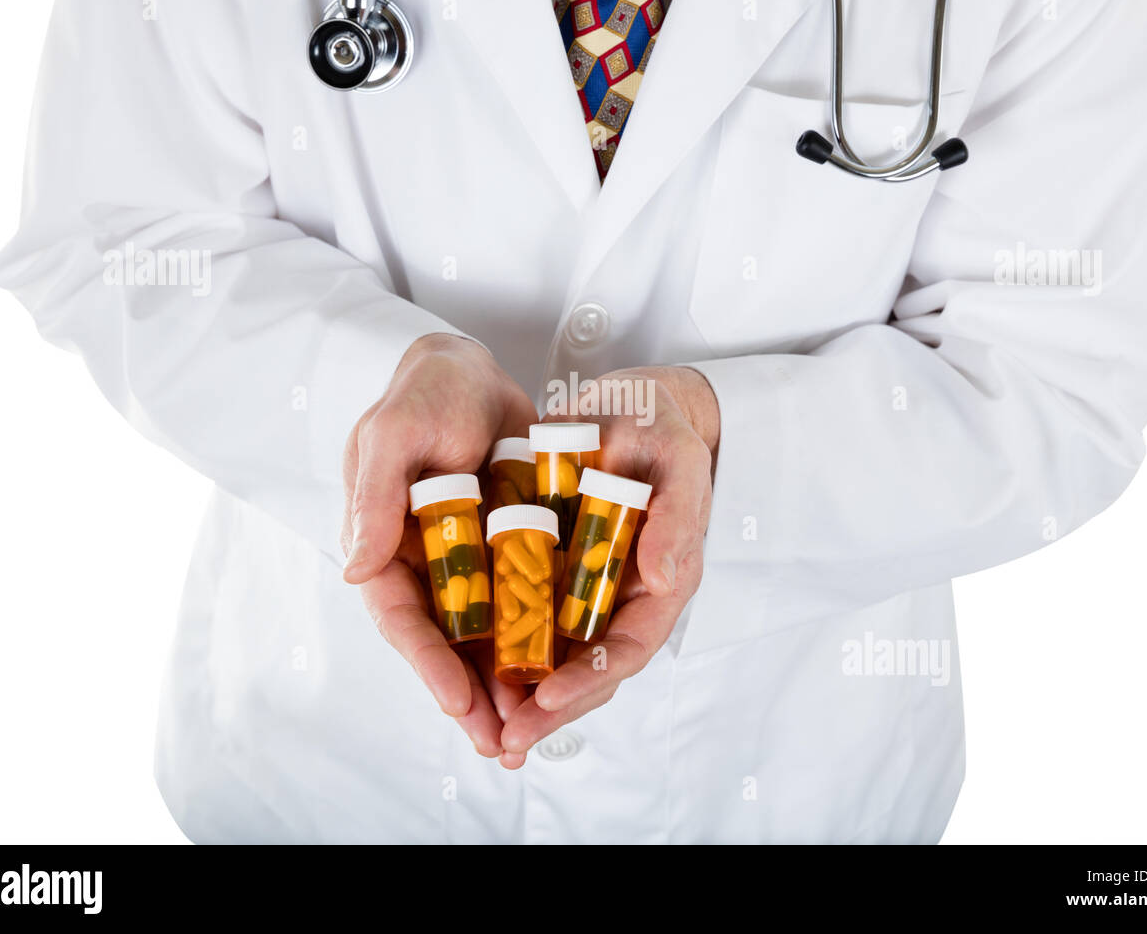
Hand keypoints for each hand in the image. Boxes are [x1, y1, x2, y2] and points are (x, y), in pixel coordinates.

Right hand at [341, 333, 537, 757]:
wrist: (472, 370)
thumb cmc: (422, 394)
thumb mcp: (393, 436)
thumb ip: (374, 499)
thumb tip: (355, 572)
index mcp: (386, 547)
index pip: (403, 619)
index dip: (427, 664)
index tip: (456, 701)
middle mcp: (426, 566)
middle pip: (445, 644)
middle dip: (468, 697)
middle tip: (498, 745)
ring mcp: (466, 563)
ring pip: (484, 637)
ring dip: (503, 685)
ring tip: (529, 734)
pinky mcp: (507, 551)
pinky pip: (521, 604)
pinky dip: (535, 642)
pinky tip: (561, 676)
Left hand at [498, 366, 718, 767]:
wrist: (632, 404)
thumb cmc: (662, 428)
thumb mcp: (675, 460)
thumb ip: (677, 519)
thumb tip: (662, 579)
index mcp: (661, 579)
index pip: (627, 646)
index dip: (590, 677)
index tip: (548, 696)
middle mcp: (622, 596)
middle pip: (589, 668)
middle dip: (551, 711)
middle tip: (508, 742)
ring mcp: (588, 588)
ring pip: (556, 656)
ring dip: (523, 699)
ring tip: (486, 733)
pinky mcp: (556, 570)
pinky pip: (528, 618)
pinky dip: (503, 652)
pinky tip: (469, 678)